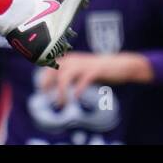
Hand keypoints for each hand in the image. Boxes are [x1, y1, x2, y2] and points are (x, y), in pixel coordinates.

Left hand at [38, 52, 152, 105]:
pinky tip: (77, 98)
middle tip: (48, 99)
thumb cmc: (98, 70)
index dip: (44, 79)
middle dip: (48, 85)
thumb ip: (69, 76)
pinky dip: (78, 89)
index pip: (50, 67)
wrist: (120, 65)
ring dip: (62, 92)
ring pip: (66, 77)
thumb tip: (55, 86)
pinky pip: (83, 80)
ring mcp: (84, 65)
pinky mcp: (95, 71)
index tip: (42, 91)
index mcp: (69, 59)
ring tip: (61, 103)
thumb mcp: (80, 71)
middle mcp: (74, 60)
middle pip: (54, 71)